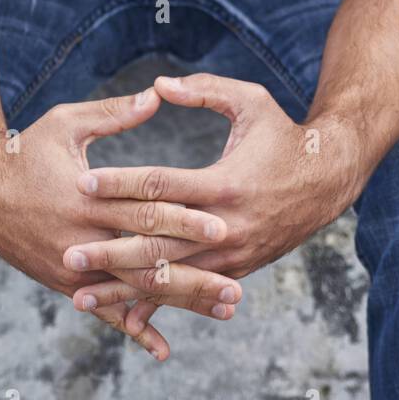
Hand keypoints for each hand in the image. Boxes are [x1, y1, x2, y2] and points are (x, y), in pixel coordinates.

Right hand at [0, 85, 241, 360]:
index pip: (145, 211)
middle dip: (194, 274)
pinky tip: (164, 348)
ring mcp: (74, 268)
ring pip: (135, 291)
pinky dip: (135, 329)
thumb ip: (114, 115)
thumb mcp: (67, 123)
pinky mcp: (67, 283)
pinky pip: (106, 311)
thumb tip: (156, 95)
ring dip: (181, 302)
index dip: (184, 220)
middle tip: (236, 285)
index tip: (222, 225)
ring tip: (224, 308)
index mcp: (87, 198)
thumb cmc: (25, 150)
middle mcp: (83, 239)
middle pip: (148, 261)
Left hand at [63, 73, 364, 338]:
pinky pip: (189, 290)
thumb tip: (157, 85)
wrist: (329, 180)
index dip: (120, 184)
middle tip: (70, 254)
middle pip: (158, 243)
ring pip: (170, 278)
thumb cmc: (283, 133)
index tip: (82, 183)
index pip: (161, 185)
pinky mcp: (235, 270)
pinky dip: (157, 303)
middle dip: (111, 252)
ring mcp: (232, 255)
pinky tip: (124, 314)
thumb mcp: (250, 100)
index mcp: (224, 183)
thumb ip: (203, 91)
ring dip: (125, 288)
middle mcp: (226, 226)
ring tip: (81, 296)